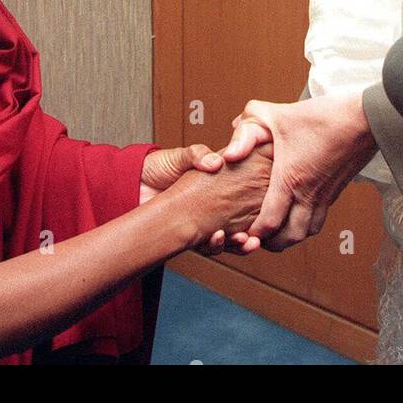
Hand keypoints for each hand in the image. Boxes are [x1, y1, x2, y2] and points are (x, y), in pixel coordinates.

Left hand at [141, 144, 258, 254]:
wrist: (133, 181)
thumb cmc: (160, 167)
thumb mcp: (182, 156)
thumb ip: (198, 156)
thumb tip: (216, 162)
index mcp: (218, 190)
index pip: (244, 202)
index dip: (258, 209)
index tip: (270, 208)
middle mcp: (212, 210)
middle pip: (240, 226)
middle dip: (252, 235)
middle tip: (257, 237)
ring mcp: (200, 224)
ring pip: (226, 241)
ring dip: (237, 245)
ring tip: (243, 241)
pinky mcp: (186, 235)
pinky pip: (205, 246)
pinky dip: (214, 246)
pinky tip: (219, 239)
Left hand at [221, 92, 375, 251]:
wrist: (364, 117)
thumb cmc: (321, 115)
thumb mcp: (274, 115)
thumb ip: (246, 131)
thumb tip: (228, 153)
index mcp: (291, 179)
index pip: (270, 222)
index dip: (254, 233)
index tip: (242, 231)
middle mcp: (309, 193)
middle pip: (290, 238)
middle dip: (270, 243)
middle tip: (255, 237)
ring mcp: (325, 195)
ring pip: (308, 233)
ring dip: (290, 238)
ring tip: (274, 231)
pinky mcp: (336, 191)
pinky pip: (320, 219)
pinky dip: (307, 226)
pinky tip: (296, 213)